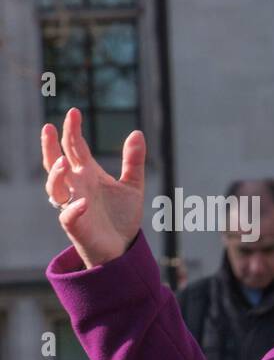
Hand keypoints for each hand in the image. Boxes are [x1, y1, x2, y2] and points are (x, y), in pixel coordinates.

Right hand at [41, 108, 146, 268]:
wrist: (123, 247)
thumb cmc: (121, 215)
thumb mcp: (132, 185)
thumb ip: (133, 161)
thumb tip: (138, 132)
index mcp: (88, 173)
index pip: (75, 148)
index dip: (72, 130)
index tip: (74, 112)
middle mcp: (76, 186)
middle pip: (55, 162)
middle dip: (51, 146)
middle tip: (50, 127)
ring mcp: (73, 205)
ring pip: (54, 188)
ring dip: (55, 175)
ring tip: (63, 162)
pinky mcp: (76, 226)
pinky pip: (67, 216)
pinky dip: (73, 209)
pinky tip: (84, 203)